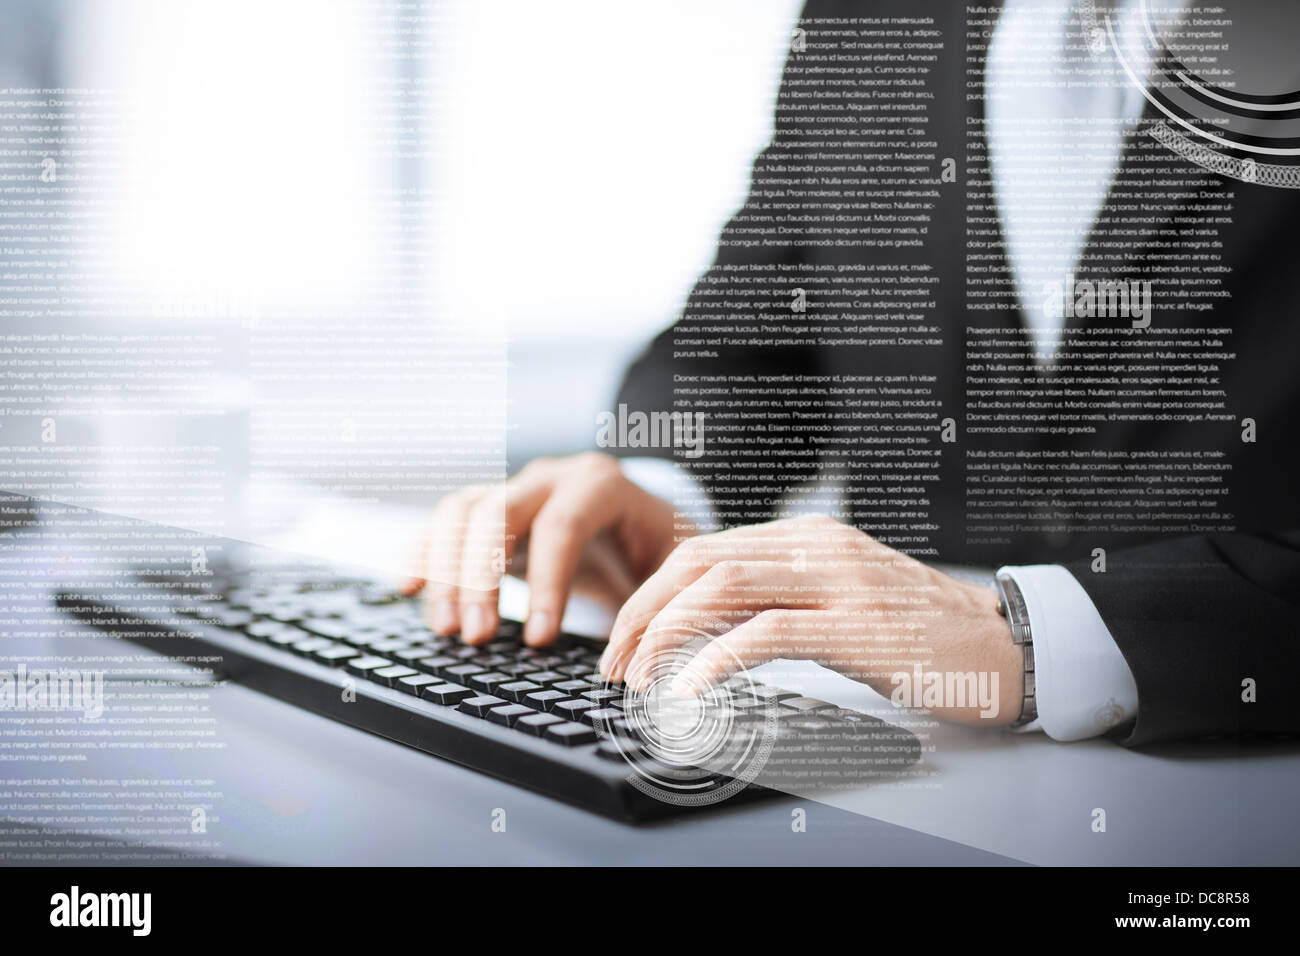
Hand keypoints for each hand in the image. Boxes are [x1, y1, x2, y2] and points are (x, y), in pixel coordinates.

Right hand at [401, 452, 693, 646]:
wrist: (647, 526)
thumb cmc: (662, 553)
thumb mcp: (675, 569)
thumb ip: (656, 599)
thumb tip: (630, 654)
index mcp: (601, 485)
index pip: (563, 525)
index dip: (547, 583)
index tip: (540, 639)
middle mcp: (551, 477)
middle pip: (498, 511)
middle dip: (481, 577)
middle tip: (477, 637)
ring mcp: (516, 488)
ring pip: (462, 511)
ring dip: (447, 569)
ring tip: (449, 628)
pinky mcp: (491, 510)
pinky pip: (445, 521)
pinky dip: (424, 550)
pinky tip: (410, 586)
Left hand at [598, 514, 1022, 726]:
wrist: (1004, 648)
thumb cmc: (920, 632)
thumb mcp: (842, 596)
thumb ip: (782, 595)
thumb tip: (705, 623)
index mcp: (808, 536)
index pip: (704, 548)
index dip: (651, 591)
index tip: (624, 636)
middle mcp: (816, 546)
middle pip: (698, 561)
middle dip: (642, 609)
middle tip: (614, 658)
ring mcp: (836, 581)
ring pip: (721, 588)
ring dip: (665, 634)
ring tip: (638, 675)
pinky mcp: (854, 625)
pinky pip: (764, 633)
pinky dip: (714, 659)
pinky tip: (689, 686)